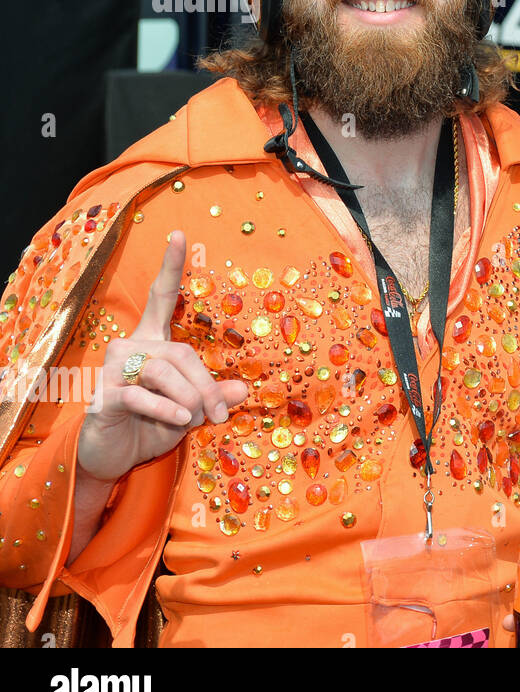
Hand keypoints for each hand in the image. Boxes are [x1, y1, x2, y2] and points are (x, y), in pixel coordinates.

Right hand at [77, 230, 247, 484]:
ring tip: (197, 419)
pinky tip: (178, 420)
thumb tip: (244, 389)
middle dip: (207, 385)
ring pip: (165, 372)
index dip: (170, 267)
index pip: (161, 297)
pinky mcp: (104, 396)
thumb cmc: (151, 426)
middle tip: (220, 414)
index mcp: (152, 342)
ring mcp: (114, 370)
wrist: (112, 457)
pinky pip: (142, 395)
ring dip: (190, 398)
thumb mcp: (191, 409)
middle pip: (181, 353)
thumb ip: (213, 395)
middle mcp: (132, 347)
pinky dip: (166, 408)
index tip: (179, 234)